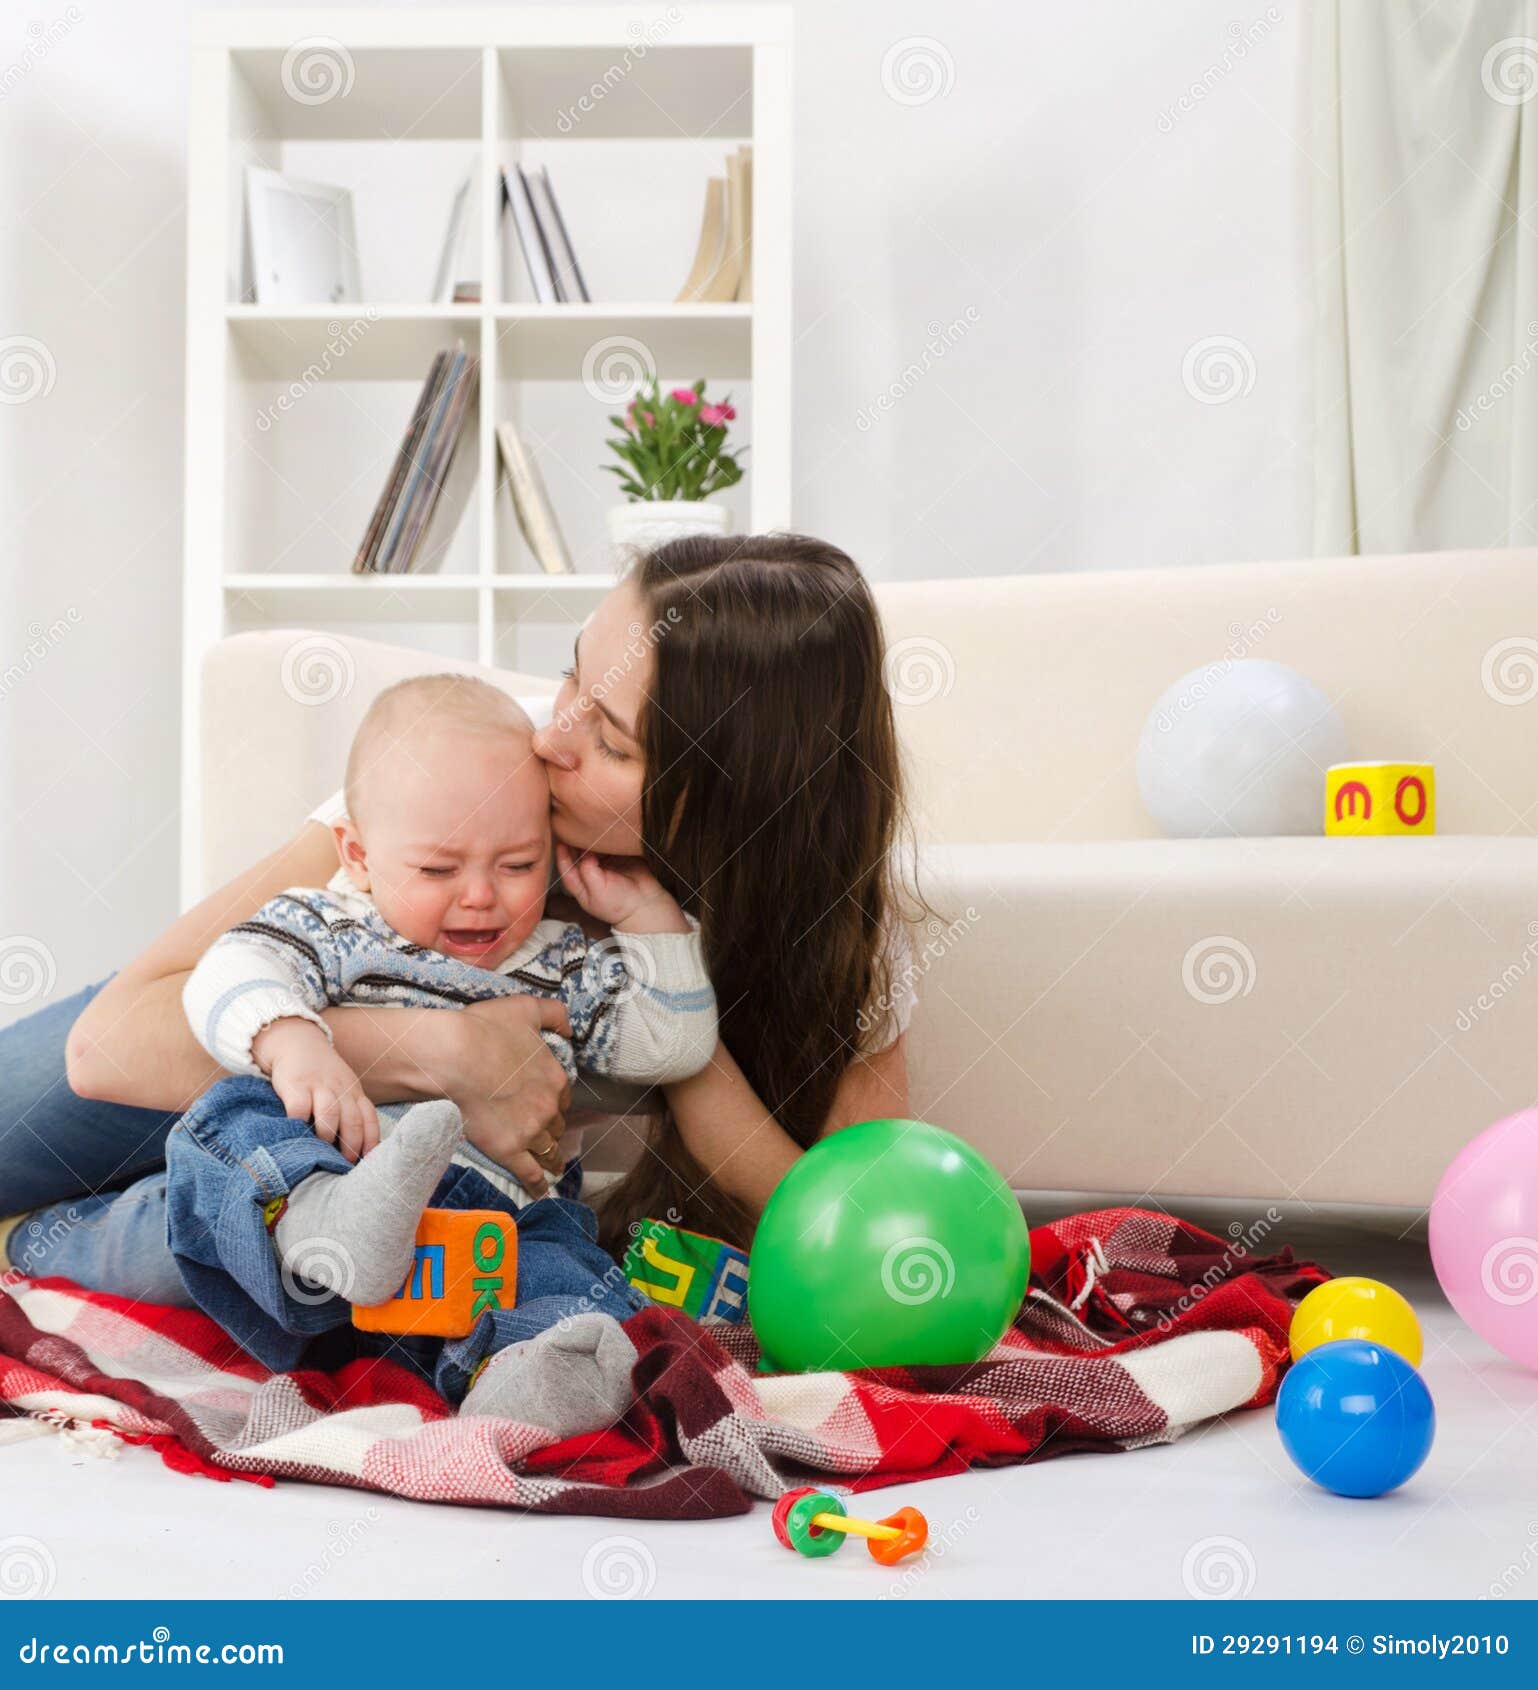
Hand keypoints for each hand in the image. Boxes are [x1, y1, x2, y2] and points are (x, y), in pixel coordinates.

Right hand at [253, 1018, 379, 1163]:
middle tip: (345, 1164)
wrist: (297, 1041)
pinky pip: (300, 1108)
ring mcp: (319, 1086)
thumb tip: (356, 1149)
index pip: (369, 1118)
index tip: (368, 1161)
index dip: (370, 1141)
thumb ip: (349, 1111)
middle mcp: (341, 1090)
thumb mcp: (342, 1088)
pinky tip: (298, 1134)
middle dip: (351, 1145)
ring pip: (330, 1114)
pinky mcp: (296, 1085)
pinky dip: (300, 1123)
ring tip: (323, 1151)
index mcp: (355, 1092)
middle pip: (353, 1120)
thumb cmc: (321, 1073)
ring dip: (328, 1136)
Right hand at [453, 996, 573, 1197]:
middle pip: (556, 1123)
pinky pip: (530, 1174)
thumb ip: (553, 1014)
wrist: (454, 1057)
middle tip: (545, 1133)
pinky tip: (541, 1193)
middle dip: (552, 1127)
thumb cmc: (484, 1029)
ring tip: (554, 1167)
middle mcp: (548, 1106)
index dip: (554, 1100)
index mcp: (554, 1076)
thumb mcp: (525, 1008)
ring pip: (549, 1150)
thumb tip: (570, 1028)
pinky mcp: (509, 1150)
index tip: (547, 1104)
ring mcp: (530, 1131)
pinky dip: (538, 1185)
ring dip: (553, 1158)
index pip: (561, 1095)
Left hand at [554, 841, 688, 933]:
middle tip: (574, 829)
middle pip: (577, 856)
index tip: (561, 841)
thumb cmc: (620, 904)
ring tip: (589, 827)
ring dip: (590, 839)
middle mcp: (590, 874)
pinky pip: (609, 845)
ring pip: (592, 848)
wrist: (647, 904)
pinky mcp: (619, 858)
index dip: (562, 854)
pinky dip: (605, 838)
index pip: (566, 868)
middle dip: (575, 844)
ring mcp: (605, 865)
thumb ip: (587, 871)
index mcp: (581, 886)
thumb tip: (585, 852)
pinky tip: (604, 830)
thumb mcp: (598, 891)